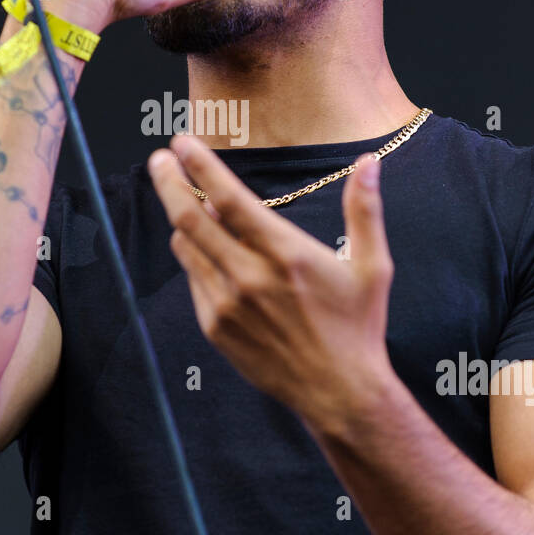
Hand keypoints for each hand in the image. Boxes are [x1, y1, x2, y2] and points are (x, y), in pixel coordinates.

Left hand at [147, 134, 396, 433]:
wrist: (339, 392)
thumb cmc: (358, 327)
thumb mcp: (373, 267)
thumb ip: (365, 210)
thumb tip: (369, 163)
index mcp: (285, 255)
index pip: (229, 200)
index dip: (200, 167)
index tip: (181, 142)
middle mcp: (249, 277)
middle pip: (191, 219)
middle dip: (169, 182)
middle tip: (160, 159)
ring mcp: (227, 305)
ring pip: (187, 248)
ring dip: (181, 219)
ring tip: (186, 199)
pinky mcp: (216, 328)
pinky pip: (194, 280)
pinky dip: (195, 257)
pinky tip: (207, 249)